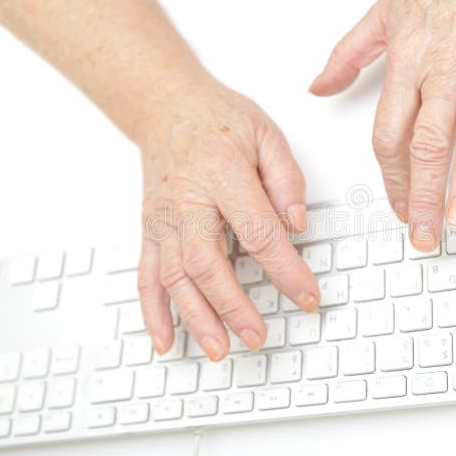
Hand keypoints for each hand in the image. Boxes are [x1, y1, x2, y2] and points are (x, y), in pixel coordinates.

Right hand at [137, 79, 319, 360]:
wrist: (165, 106)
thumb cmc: (216, 119)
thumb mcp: (265, 133)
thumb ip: (285, 178)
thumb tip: (298, 223)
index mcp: (221, 174)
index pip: (258, 231)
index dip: (286, 269)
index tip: (308, 296)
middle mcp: (187, 201)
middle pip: (207, 263)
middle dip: (233, 306)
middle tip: (258, 337)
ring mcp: (163, 219)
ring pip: (175, 277)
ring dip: (196, 318)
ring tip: (218, 349)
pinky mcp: (150, 231)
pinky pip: (147, 276)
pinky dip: (153, 312)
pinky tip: (164, 339)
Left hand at [310, 0, 455, 250]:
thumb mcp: (382, 12)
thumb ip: (347, 56)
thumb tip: (317, 87)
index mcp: (408, 62)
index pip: (390, 133)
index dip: (389, 178)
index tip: (395, 208)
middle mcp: (445, 67)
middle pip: (427, 143)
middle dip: (421, 195)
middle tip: (423, 235)